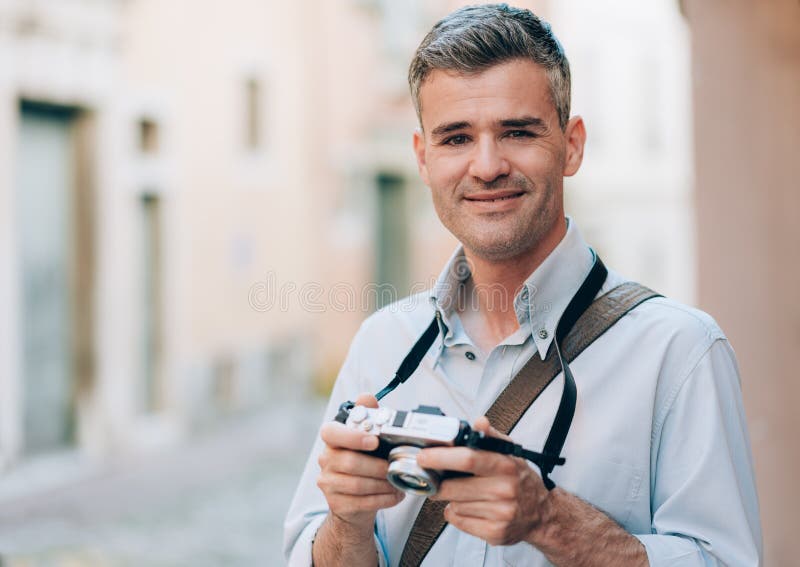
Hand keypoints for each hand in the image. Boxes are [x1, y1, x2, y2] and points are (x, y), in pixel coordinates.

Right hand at [317, 393, 404, 532]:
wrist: (353, 499)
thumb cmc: (363, 461)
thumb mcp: (366, 438)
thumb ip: (367, 416)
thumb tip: (366, 397)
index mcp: (332, 439)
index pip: (331, 432)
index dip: (353, 436)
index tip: (374, 440)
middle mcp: (326, 459)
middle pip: (349, 462)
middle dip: (377, 466)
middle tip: (395, 467)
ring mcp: (328, 482)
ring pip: (357, 484)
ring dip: (382, 484)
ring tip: (398, 482)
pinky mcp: (335, 503)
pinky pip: (361, 502)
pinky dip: (383, 499)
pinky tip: (395, 495)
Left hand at [416, 416, 550, 545]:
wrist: (542, 514)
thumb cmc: (520, 480)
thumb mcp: (510, 454)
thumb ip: (491, 436)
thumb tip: (479, 422)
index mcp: (505, 466)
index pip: (468, 459)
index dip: (441, 457)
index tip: (424, 457)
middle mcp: (504, 490)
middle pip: (454, 487)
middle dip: (438, 484)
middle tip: (436, 479)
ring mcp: (500, 513)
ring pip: (454, 505)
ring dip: (451, 499)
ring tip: (464, 493)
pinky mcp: (494, 533)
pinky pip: (458, 521)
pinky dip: (456, 514)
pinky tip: (468, 507)